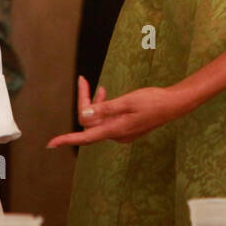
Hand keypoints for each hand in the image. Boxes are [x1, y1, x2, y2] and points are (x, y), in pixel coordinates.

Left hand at [46, 76, 186, 147]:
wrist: (174, 105)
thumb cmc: (153, 101)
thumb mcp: (128, 101)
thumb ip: (106, 108)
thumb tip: (85, 114)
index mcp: (115, 129)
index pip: (85, 136)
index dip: (67, 139)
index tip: (51, 144)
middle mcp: (116, 134)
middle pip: (90, 122)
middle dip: (85, 102)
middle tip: (83, 81)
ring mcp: (122, 133)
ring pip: (99, 120)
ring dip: (96, 104)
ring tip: (100, 88)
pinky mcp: (126, 128)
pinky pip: (108, 120)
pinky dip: (104, 108)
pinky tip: (107, 95)